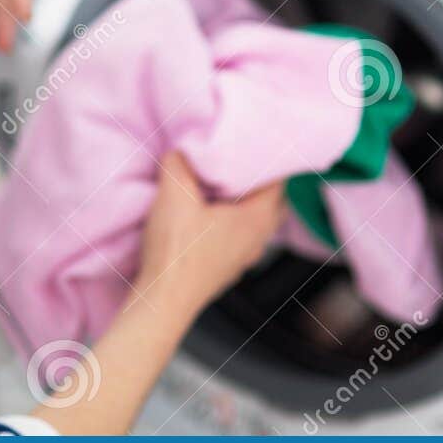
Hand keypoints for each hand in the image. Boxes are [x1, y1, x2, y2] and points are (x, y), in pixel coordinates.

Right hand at [130, 151, 288, 329]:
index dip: (268, 157)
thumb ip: (178, 163)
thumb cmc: (176, 251)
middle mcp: (259, 239)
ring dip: (245, 201)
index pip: (279, 179)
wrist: (163, 300)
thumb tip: (180, 152)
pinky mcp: (227, 268)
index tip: (253, 141)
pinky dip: (232, 220)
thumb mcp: (173, 194)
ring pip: (257, 220)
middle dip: (260, 179)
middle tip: (240, 160)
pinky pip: (240, 235)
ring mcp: (245, 257)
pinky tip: (208, 214)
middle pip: (273, 201)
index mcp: (258, 218)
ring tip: (222, 184)